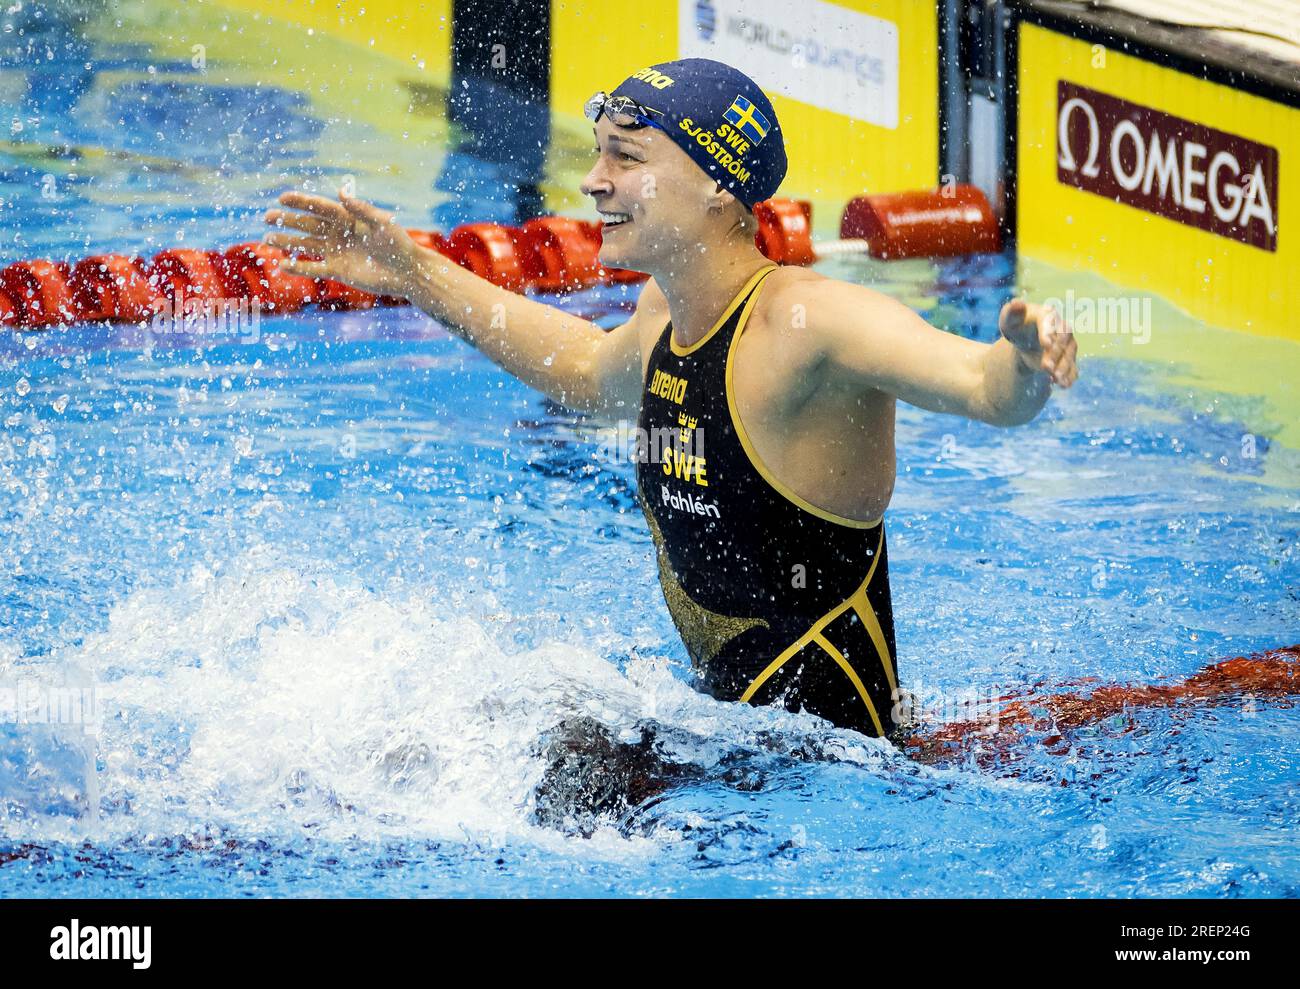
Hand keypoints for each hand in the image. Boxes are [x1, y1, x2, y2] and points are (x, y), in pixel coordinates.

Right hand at [262, 189, 425, 296]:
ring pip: (306, 245)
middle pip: (307, 224)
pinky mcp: (338, 271)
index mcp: (348, 218)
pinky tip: (282, 263)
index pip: (319, 207)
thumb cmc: (398, 244)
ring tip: (267, 238)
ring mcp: (337, 252)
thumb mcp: (381, 223)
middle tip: (267, 216)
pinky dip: (298, 266)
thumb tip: (341, 191)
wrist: (406, 272)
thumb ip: (360, 208)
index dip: (301, 202)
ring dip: (286, 242)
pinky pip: (313, 267)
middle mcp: (339, 234)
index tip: (282, 197)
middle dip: (287, 220)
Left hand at [998, 298, 1077, 387]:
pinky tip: (1064, 385)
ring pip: (1069, 355)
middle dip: (1056, 354)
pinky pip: (1073, 368)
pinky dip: (1069, 376)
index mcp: (1047, 315)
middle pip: (1063, 340)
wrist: (1025, 340)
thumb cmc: (1018, 326)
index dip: (1049, 332)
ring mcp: (1067, 344)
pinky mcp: (1067, 359)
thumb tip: (1017, 304)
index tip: (1045, 344)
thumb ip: (1012, 312)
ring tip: (1056, 379)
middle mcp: (1062, 328)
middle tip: (1046, 367)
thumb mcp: (1010, 320)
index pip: (1050, 321)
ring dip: (1064, 368)